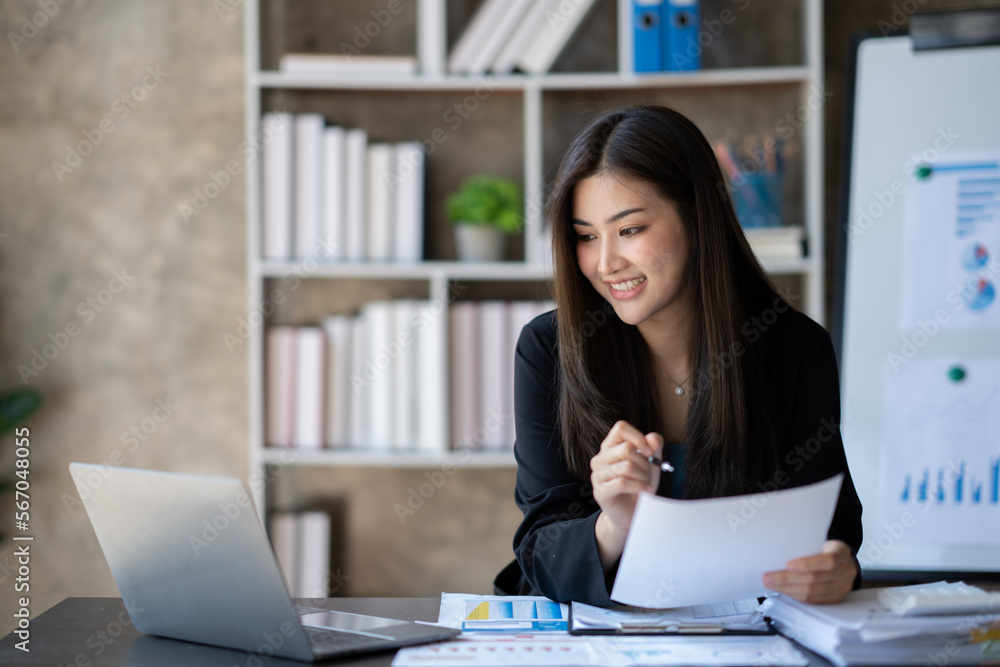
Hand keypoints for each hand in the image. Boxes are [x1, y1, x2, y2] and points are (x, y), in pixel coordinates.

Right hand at [591, 420, 662, 569]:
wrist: (633, 514)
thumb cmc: (640, 486)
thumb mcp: (651, 464)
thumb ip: (654, 448)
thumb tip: (653, 439)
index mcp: (610, 447)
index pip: (621, 428)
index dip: (638, 437)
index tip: (650, 452)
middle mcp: (600, 459)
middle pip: (626, 449)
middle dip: (644, 463)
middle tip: (648, 475)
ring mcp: (597, 475)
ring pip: (626, 466)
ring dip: (643, 477)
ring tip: (646, 485)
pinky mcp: (601, 491)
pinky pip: (622, 482)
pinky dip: (639, 487)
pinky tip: (645, 492)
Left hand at [763, 540, 856, 603]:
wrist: (841, 562)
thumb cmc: (824, 550)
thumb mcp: (819, 542)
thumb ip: (805, 548)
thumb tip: (777, 554)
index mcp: (842, 552)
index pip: (827, 560)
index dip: (807, 564)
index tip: (788, 565)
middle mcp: (846, 571)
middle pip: (816, 578)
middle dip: (788, 579)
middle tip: (769, 577)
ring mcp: (842, 588)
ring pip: (813, 592)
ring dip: (788, 589)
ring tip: (771, 585)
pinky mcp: (835, 599)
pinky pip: (813, 600)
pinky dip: (796, 596)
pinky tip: (783, 591)